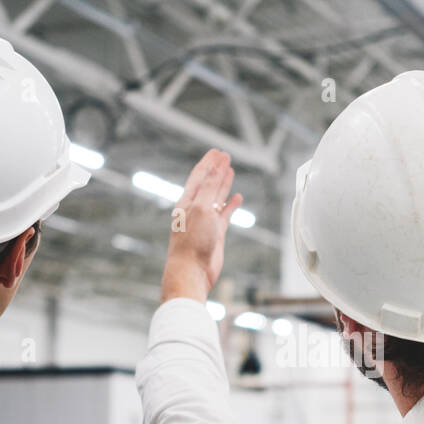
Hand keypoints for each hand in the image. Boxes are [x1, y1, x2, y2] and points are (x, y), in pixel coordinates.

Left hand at [161, 148, 242, 302]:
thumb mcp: (201, 209)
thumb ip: (209, 188)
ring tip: (230, 171)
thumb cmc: (192, 243)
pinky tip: (237, 198)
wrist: (192, 271)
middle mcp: (194, 209)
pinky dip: (231, 205)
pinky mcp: (214, 233)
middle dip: (216, 170)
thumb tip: (216, 168)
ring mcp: (205, 221)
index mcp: (186, 202)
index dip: (208, 163)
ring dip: (223, 184)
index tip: (217, 152)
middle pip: (207, 184)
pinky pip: (224, 214)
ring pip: (216, 197)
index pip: (198, 176)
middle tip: (224, 156)